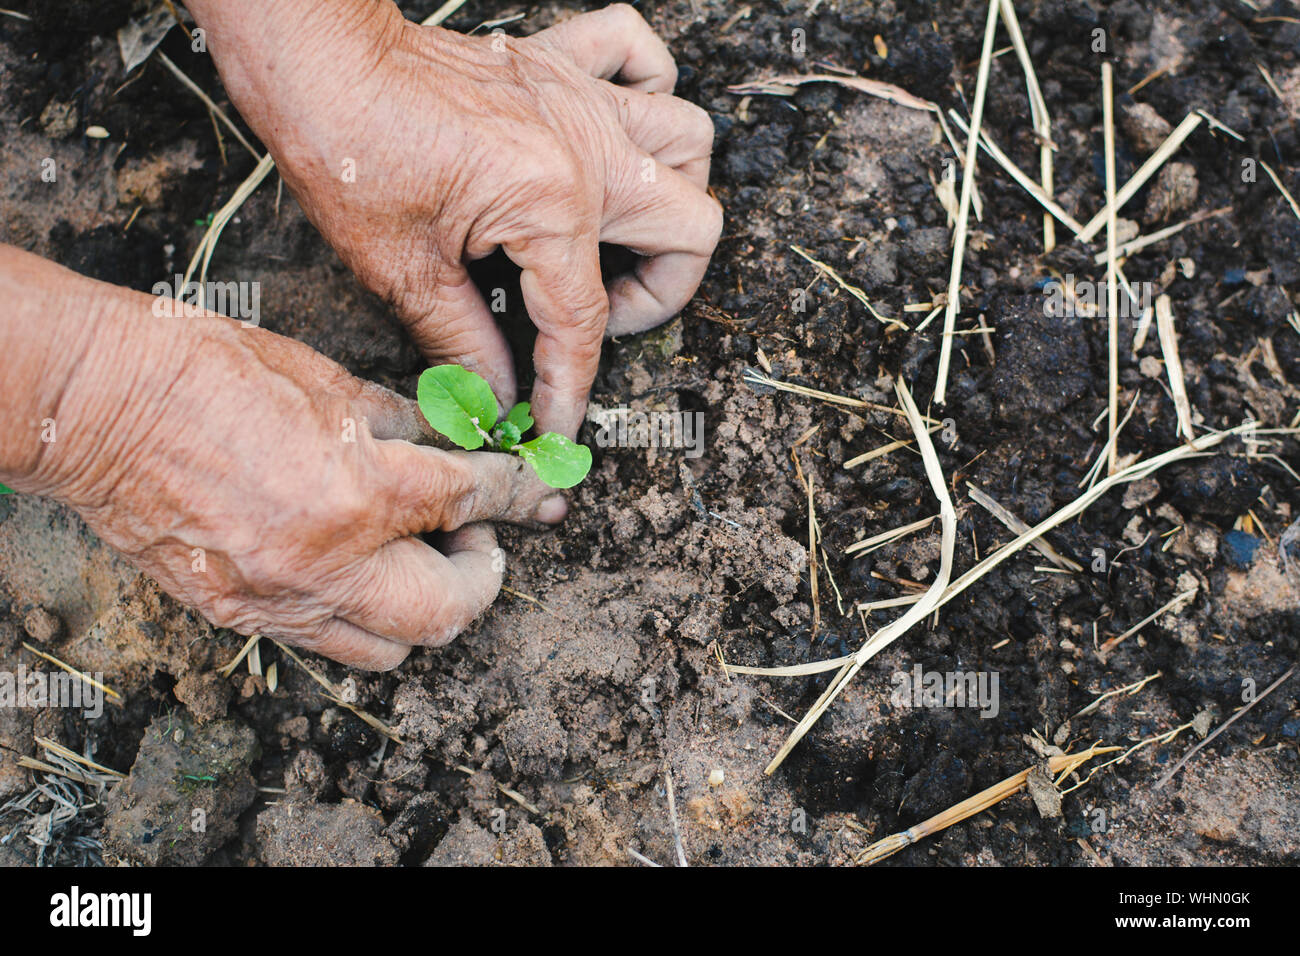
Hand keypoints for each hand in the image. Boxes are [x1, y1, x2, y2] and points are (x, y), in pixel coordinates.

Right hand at [27, 282, 558, 670]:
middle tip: (480, 536)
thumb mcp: (327, 379)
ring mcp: (279, 601)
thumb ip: (403, 422)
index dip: (520, 493)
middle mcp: (326, 564)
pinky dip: (360, 615)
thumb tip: (452, 440)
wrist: (95, 405)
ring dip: (426, 609)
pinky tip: (358, 570)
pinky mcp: (239, 615)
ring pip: (389, 648)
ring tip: (420, 558)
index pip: (473, 500)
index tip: (539, 490)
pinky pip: (325, 640)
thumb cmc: (202, 370)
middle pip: (448, 612)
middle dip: (484, 575)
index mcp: (357, 491)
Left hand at [193, 1, 722, 437]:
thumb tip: (496, 394)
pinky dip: (648, 87)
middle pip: (689, 230)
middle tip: (603, 316)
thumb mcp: (403, 270)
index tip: (558, 419)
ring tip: (626, 235)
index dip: (571, 386)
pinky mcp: (557, 63)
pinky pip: (638, 53)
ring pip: (689, 140)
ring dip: (674, 196)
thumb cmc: (347, 145)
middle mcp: (587, 147)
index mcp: (551, 203)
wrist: (319, 59)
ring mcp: (580, 98)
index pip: (583, 320)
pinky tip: (617, 134)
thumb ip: (463, 342)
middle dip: (661, 292)